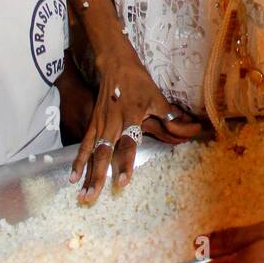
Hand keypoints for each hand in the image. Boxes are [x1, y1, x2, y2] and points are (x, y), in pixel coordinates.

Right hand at [70, 47, 201, 201]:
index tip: (123, 181)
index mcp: (130, 116)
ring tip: (82, 195)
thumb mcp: (157, 97)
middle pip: (104, 153)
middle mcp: (112, 123)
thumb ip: (170, 116)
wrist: (116, 65)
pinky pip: (84, 146)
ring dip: (86, 174)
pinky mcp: (92, 124)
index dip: (126, 162)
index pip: (128, 143)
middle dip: (98, 175)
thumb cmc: (139, 82)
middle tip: (93, 197)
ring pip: (91, 153)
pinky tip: (72, 178)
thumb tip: (190, 128)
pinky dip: (78, 161)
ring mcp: (100, 124)